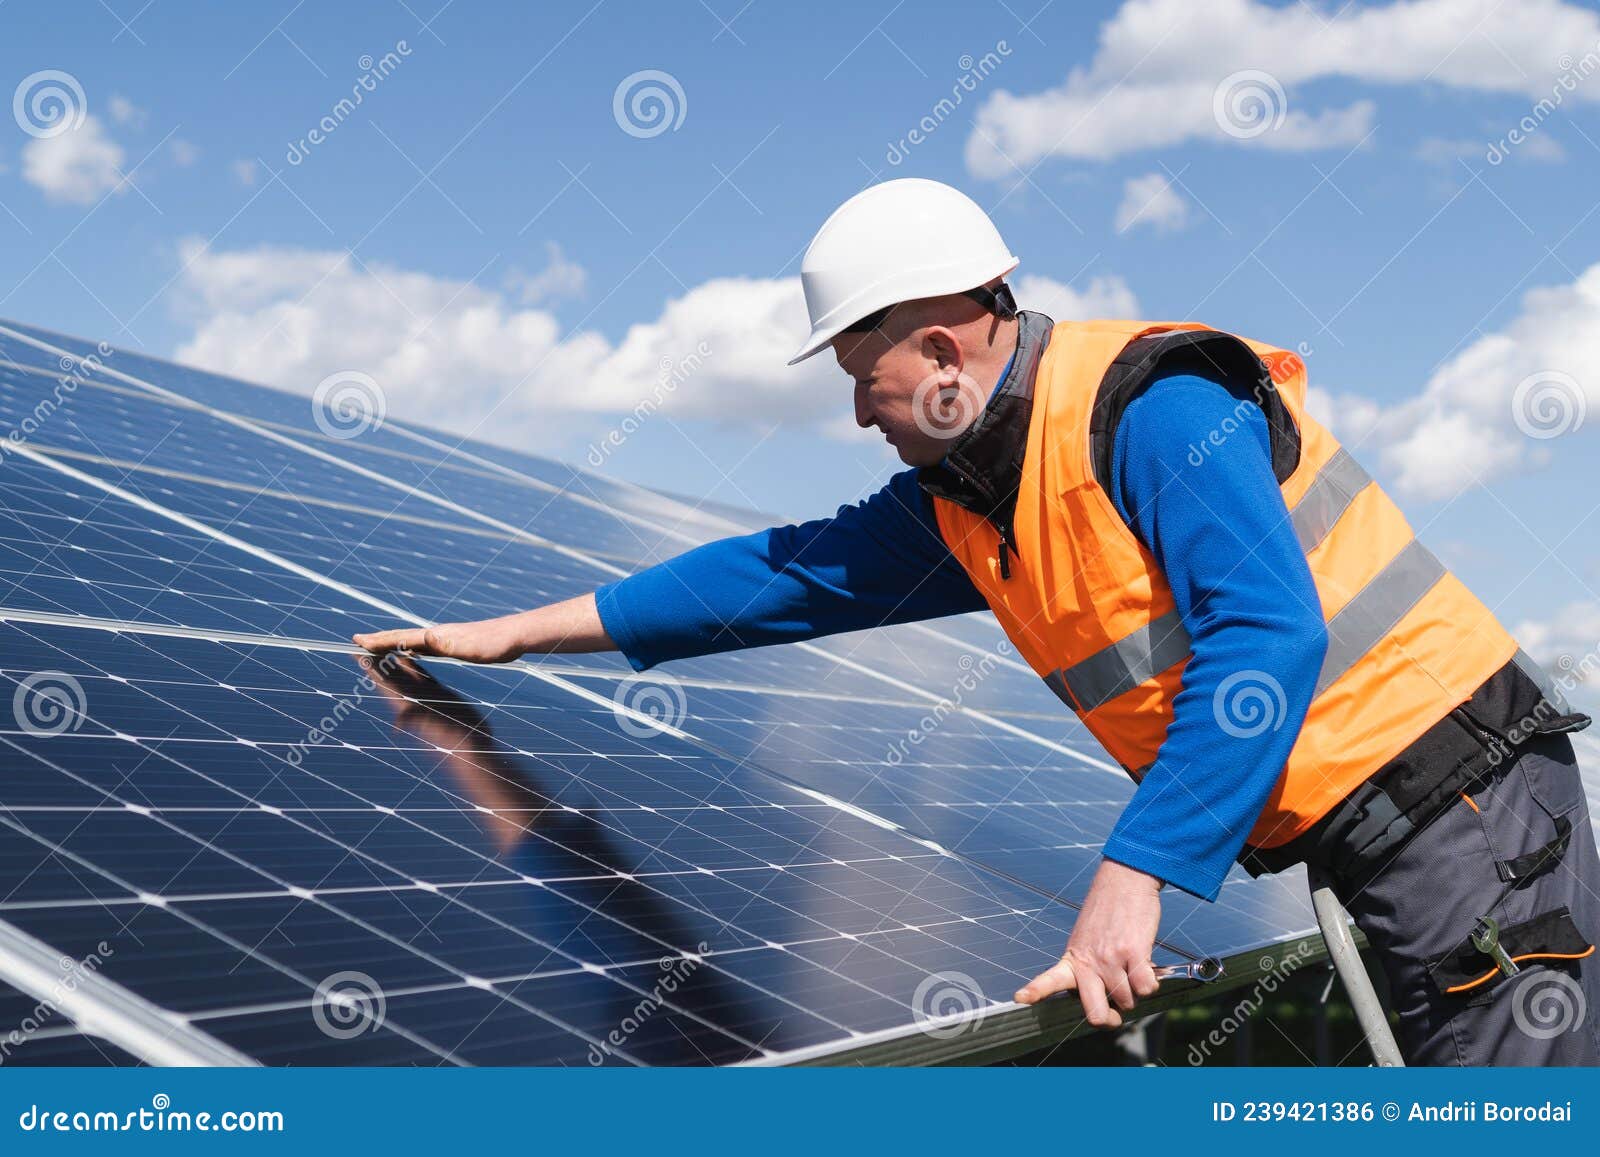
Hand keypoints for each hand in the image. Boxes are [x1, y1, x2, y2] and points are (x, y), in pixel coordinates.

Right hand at [352, 614, 528, 663]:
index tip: (357, 640)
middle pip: (402, 637)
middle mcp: (438, 634)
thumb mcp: (469, 647)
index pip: (400, 638)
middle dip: (379, 640)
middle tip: (358, 641)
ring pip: (412, 641)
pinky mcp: (457, 643)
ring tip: (378, 647)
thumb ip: (446, 644)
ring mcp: (447, 638)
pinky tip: (415, 653)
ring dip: (393, 644)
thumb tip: (423, 638)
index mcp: (436, 636)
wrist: (517, 635)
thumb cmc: (495, 643)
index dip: (378, 641)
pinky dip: (413, 649)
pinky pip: (426, 647)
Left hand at [1013, 857, 1162, 1027]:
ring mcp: (1110, 959)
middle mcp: (1089, 963)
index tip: (1020, 998)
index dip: (1035, 991)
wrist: (1124, 880)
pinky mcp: (1134, 952)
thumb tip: (1111, 1000)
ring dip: (1135, 990)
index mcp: (1072, 959)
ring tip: (1132, 966)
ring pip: (1128, 1001)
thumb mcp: (1086, 940)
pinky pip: (1146, 988)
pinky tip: (1147, 965)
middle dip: (1109, 1020)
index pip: (1049, 980)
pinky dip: (1151, 982)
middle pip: (1096, 1014)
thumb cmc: (1107, 913)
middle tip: (1116, 1013)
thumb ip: (1091, 968)